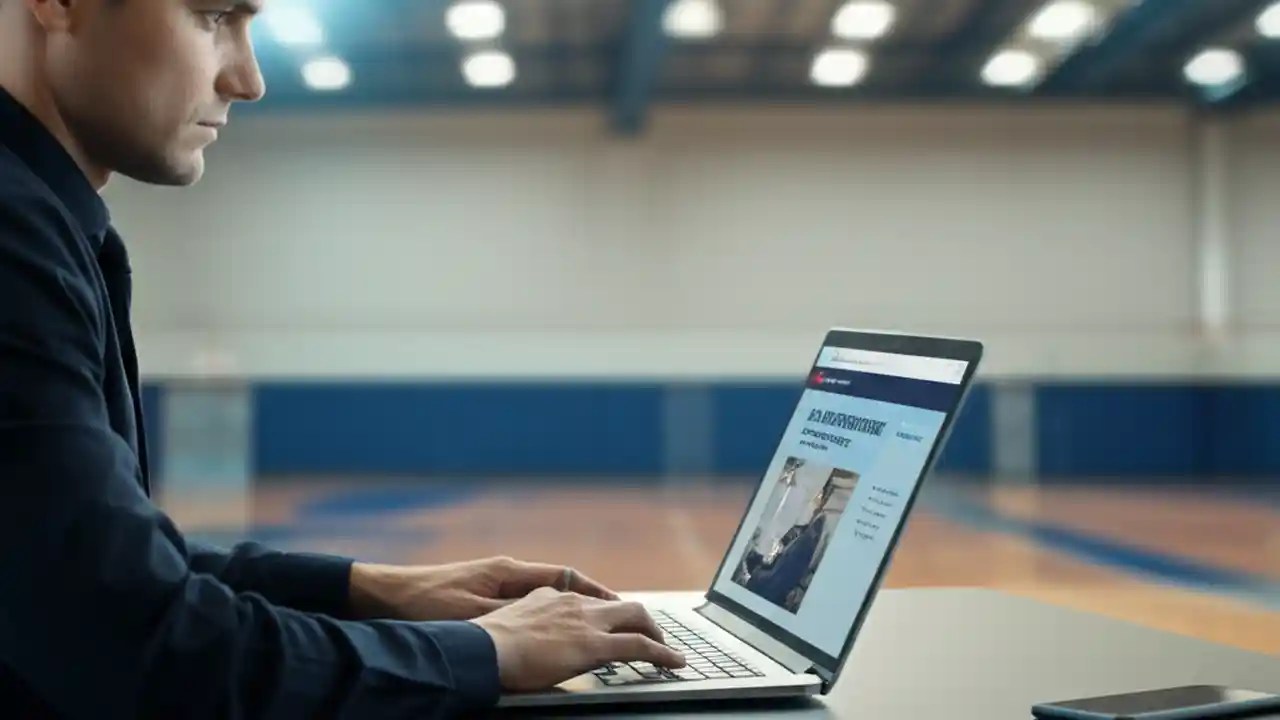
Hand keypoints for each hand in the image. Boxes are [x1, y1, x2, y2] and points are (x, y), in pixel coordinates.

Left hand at [348, 556, 618, 620]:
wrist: (385, 594)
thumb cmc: (424, 603)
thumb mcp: (471, 614)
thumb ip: (510, 615)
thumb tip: (549, 616)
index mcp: (508, 572)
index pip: (565, 576)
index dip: (595, 591)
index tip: (619, 604)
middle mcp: (505, 571)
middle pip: (560, 582)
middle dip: (590, 599)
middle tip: (618, 616)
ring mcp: (493, 581)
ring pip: (543, 593)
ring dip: (569, 607)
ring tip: (593, 625)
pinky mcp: (479, 593)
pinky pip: (525, 602)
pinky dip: (545, 613)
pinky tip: (549, 630)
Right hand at [473, 587, 686, 691]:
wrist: (484, 649)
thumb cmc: (487, 644)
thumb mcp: (509, 623)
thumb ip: (526, 624)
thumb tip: (526, 638)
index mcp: (551, 596)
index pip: (589, 601)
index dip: (607, 613)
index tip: (614, 622)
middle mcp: (574, 603)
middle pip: (620, 604)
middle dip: (639, 619)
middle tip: (650, 634)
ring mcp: (586, 622)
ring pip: (636, 618)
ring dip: (655, 634)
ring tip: (666, 649)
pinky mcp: (595, 644)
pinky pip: (639, 645)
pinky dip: (661, 653)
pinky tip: (672, 661)